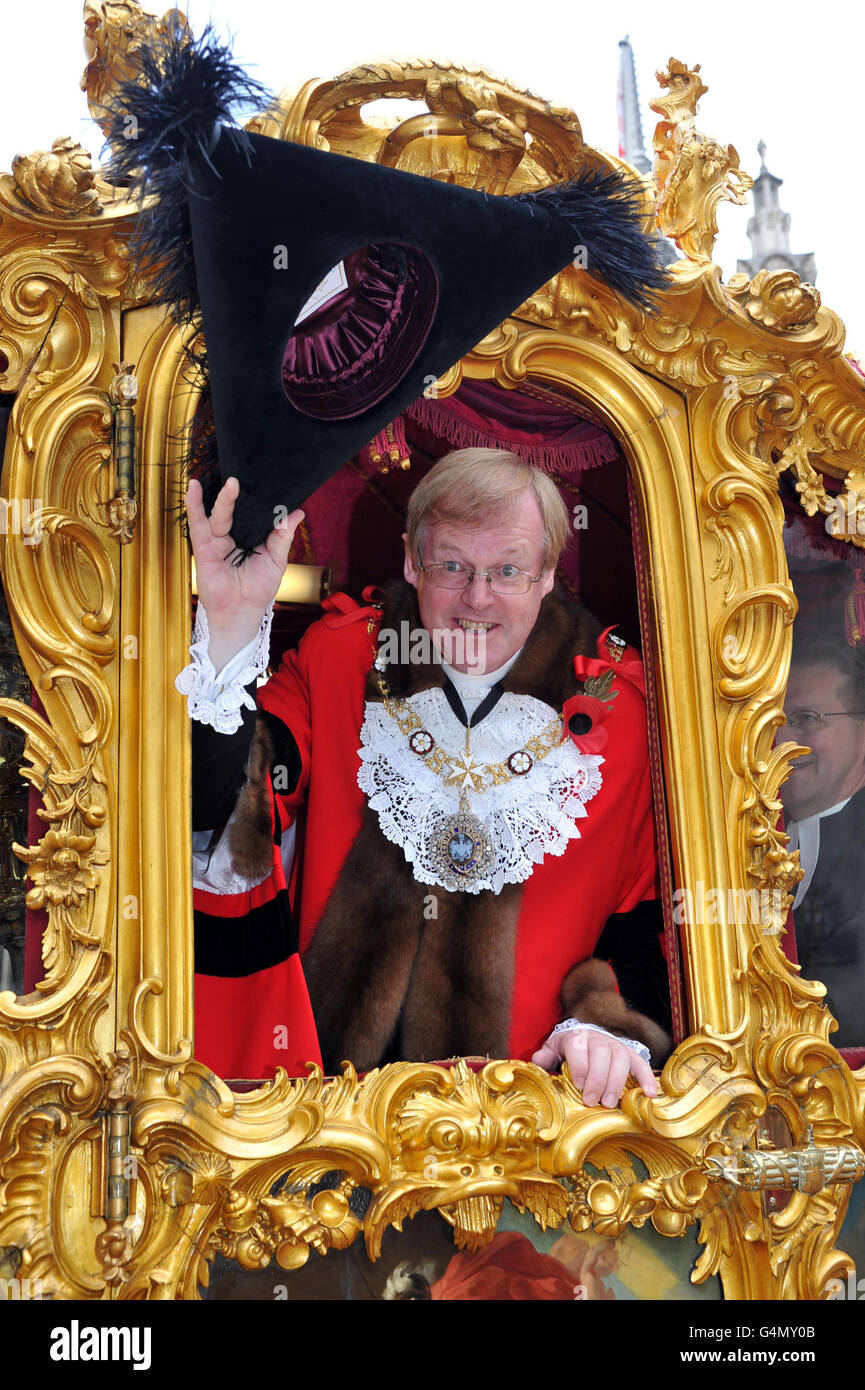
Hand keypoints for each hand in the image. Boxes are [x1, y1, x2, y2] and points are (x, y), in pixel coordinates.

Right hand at [185, 476, 303, 659]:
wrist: (242, 612)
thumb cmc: (259, 589)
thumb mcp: (276, 560)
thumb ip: (283, 536)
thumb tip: (298, 512)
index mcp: (251, 535)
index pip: (254, 512)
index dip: (258, 498)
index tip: (267, 479)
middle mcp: (233, 535)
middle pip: (236, 510)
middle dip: (241, 496)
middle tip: (248, 480)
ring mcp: (217, 541)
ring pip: (219, 514)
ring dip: (224, 498)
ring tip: (231, 482)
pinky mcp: (203, 548)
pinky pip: (198, 525)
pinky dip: (195, 507)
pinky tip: (194, 489)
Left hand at [532, 1026, 658, 1106]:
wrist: (588, 1036)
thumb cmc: (568, 1049)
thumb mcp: (553, 1049)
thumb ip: (544, 1057)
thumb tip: (537, 1062)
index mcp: (577, 1037)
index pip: (578, 1048)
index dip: (579, 1067)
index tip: (578, 1086)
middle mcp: (598, 1038)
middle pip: (600, 1054)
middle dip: (597, 1079)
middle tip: (592, 1101)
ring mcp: (616, 1045)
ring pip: (620, 1058)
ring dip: (616, 1082)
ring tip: (610, 1103)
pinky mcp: (631, 1054)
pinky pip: (641, 1064)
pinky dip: (647, 1078)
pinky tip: (649, 1094)